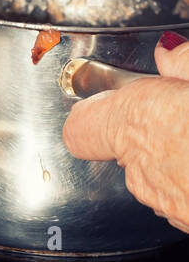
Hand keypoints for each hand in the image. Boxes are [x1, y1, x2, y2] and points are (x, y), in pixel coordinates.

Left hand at [62, 35, 188, 233]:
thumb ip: (186, 62)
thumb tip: (170, 54)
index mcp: (139, 121)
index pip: (83, 125)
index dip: (96, 105)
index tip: (116, 89)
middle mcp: (145, 171)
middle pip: (126, 143)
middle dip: (153, 122)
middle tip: (183, 100)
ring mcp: (172, 206)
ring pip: (158, 171)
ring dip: (180, 151)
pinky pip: (186, 194)